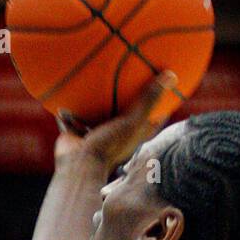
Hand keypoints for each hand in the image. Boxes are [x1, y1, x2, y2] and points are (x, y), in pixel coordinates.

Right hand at [53, 70, 177, 175]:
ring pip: (97, 117)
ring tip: (95, 84)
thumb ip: (149, 99)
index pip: (152, 120)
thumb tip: (171, 75)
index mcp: (133, 136)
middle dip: (126, 102)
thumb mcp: (133, 120)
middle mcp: (115, 137)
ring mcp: (95, 137)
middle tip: (130, 80)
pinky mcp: (77, 136)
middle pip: (124, 116)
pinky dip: (69, 112)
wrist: (78, 164)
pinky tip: (68, 94)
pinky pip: (72, 120)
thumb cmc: (109, 146)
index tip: (165, 91)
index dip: (159, 107)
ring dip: (95, 105)